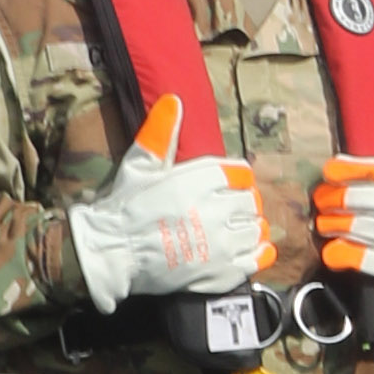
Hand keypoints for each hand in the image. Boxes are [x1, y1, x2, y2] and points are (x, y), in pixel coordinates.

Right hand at [68, 92, 264, 317]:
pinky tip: (250, 249)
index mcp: (202, 179)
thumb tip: (173, 101)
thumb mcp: (139, 165)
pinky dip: (260, 252)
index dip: (237, 180)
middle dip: (243, 203)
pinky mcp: (223, 272)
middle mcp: (218, 208)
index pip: (242, 174)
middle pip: (251, 201)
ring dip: (250, 227)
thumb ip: (160, 133)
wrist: (114, 255)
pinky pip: (258, 258)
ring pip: (257, 228)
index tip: (229, 187)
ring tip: (236, 230)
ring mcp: (223, 242)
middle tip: (229, 210)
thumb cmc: (125, 208)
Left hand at [313, 130, 373, 315]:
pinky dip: (344, 254)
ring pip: (359, 228)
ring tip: (323, 222)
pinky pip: (365, 259)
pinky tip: (332, 249)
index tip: (328, 170)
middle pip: (362, 200)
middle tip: (320, 199)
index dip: (349, 170)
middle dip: (334, 199)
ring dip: (334, 225)